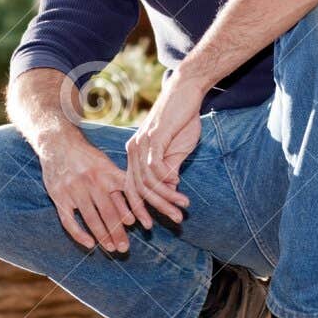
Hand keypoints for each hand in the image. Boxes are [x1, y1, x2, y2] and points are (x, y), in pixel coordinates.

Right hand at [39, 133, 137, 252]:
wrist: (57, 143)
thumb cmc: (86, 156)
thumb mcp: (105, 164)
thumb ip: (119, 183)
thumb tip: (136, 207)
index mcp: (106, 173)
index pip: (123, 195)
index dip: (132, 210)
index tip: (140, 225)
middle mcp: (91, 182)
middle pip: (108, 211)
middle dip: (117, 232)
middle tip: (125, 248)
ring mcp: (74, 190)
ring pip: (91, 218)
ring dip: (102, 235)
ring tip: (111, 248)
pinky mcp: (59, 197)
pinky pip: (69, 220)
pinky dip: (79, 234)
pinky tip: (89, 243)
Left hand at [124, 75, 204, 227]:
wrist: (186, 92)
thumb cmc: (182, 120)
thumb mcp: (176, 150)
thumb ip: (170, 169)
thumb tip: (170, 190)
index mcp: (135, 154)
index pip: (130, 188)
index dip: (138, 208)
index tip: (150, 224)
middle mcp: (133, 150)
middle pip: (138, 188)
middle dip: (156, 208)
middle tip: (175, 220)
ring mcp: (142, 143)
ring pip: (147, 181)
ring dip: (166, 197)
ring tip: (182, 206)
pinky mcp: (154, 137)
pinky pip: (155, 166)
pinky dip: (166, 179)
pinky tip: (179, 184)